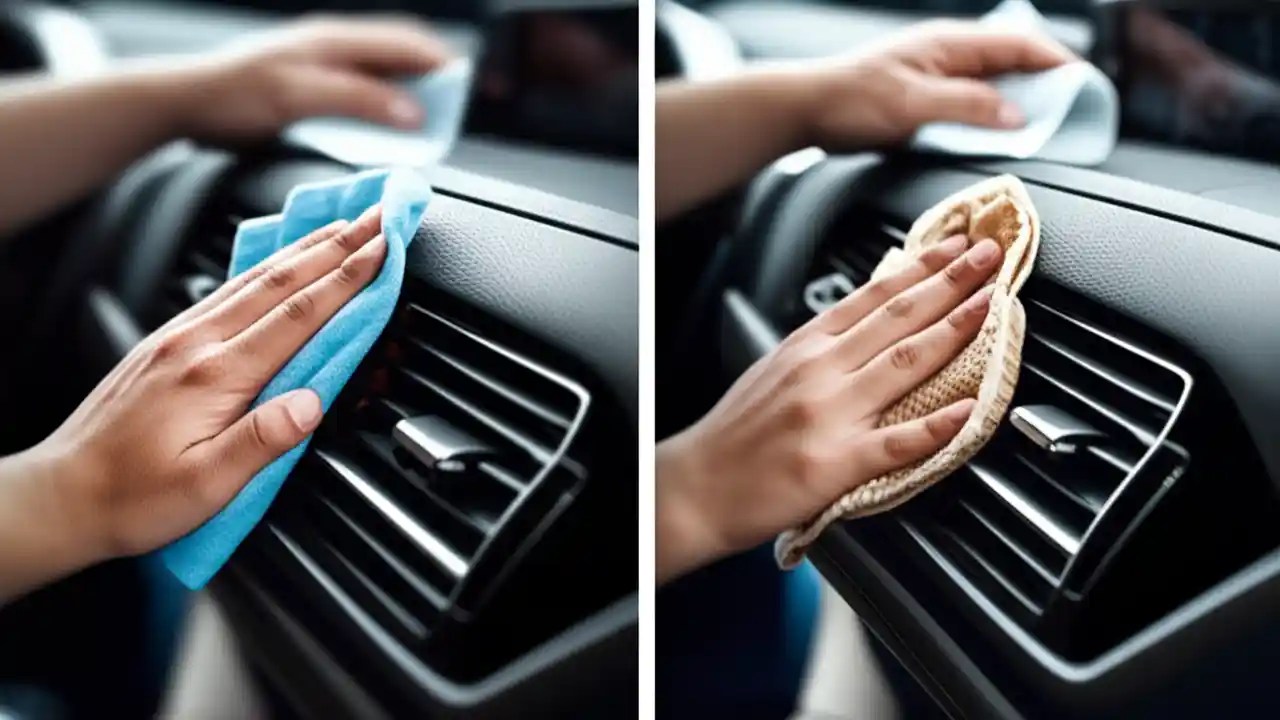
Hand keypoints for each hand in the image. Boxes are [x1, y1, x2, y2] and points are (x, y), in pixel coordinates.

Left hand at [6, 210, 386, 589]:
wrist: (64, 494)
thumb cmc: (133, 498)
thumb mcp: (205, 486)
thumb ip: (262, 440)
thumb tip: (313, 403)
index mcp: (215, 375)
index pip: (298, 314)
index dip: (348, 279)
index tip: (383, 248)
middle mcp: (197, 343)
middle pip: (281, 280)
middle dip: (336, 245)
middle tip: (377, 216)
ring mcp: (179, 337)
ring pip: (254, 277)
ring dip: (306, 248)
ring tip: (343, 227)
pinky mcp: (168, 342)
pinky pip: (229, 289)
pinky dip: (268, 267)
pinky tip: (281, 261)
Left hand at [169, 16, 451, 142]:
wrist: (183, 102)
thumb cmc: (234, 96)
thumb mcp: (300, 98)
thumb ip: (359, 101)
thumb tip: (412, 111)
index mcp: (334, 40)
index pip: (405, 43)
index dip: (440, 64)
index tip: (467, 92)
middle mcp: (332, 45)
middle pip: (399, 54)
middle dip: (430, 79)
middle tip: (452, 112)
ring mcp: (321, 62)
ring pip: (381, 71)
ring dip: (407, 92)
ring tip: (426, 122)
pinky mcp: (310, 84)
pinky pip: (361, 88)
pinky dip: (382, 104)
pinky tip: (382, 125)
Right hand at [656, 235, 1003, 582]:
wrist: (697, 488)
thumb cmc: (735, 436)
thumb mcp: (773, 369)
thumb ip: (822, 347)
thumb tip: (870, 322)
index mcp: (805, 347)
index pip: (874, 295)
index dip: (922, 267)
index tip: (957, 245)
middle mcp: (820, 371)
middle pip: (898, 317)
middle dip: (951, 282)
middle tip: (991, 256)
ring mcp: (830, 415)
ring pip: (905, 363)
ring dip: (955, 329)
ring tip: (991, 306)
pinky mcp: (836, 463)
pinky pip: (897, 441)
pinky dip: (937, 424)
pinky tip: (969, 410)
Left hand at [800, 20, 1074, 148]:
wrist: (804, 108)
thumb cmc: (850, 100)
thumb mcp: (914, 105)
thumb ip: (967, 107)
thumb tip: (1016, 115)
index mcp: (951, 44)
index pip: (1021, 44)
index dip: (1058, 63)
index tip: (1086, 86)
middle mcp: (947, 54)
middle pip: (1012, 64)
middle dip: (1045, 85)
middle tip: (1072, 114)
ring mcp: (935, 75)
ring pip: (992, 85)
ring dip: (1017, 104)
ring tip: (1044, 130)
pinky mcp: (923, 98)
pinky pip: (969, 104)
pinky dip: (989, 117)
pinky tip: (994, 138)